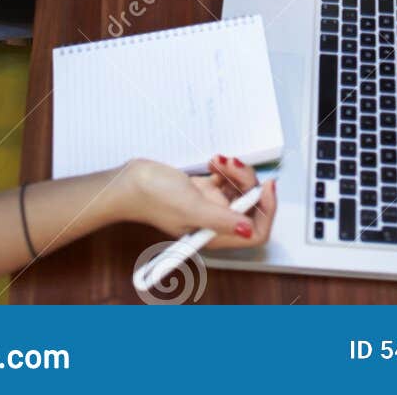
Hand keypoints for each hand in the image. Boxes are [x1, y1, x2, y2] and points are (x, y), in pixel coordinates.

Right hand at [120, 155, 275, 249]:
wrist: (130, 182)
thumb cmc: (153, 198)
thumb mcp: (190, 208)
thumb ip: (221, 220)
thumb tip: (249, 228)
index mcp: (214, 234)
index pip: (254, 232)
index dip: (265, 211)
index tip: (266, 187)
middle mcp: (215, 222)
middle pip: (249, 206)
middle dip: (247, 183)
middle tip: (234, 166)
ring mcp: (209, 205)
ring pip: (239, 190)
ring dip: (235, 172)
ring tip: (219, 161)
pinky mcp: (203, 190)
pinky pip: (226, 180)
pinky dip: (225, 169)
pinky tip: (214, 161)